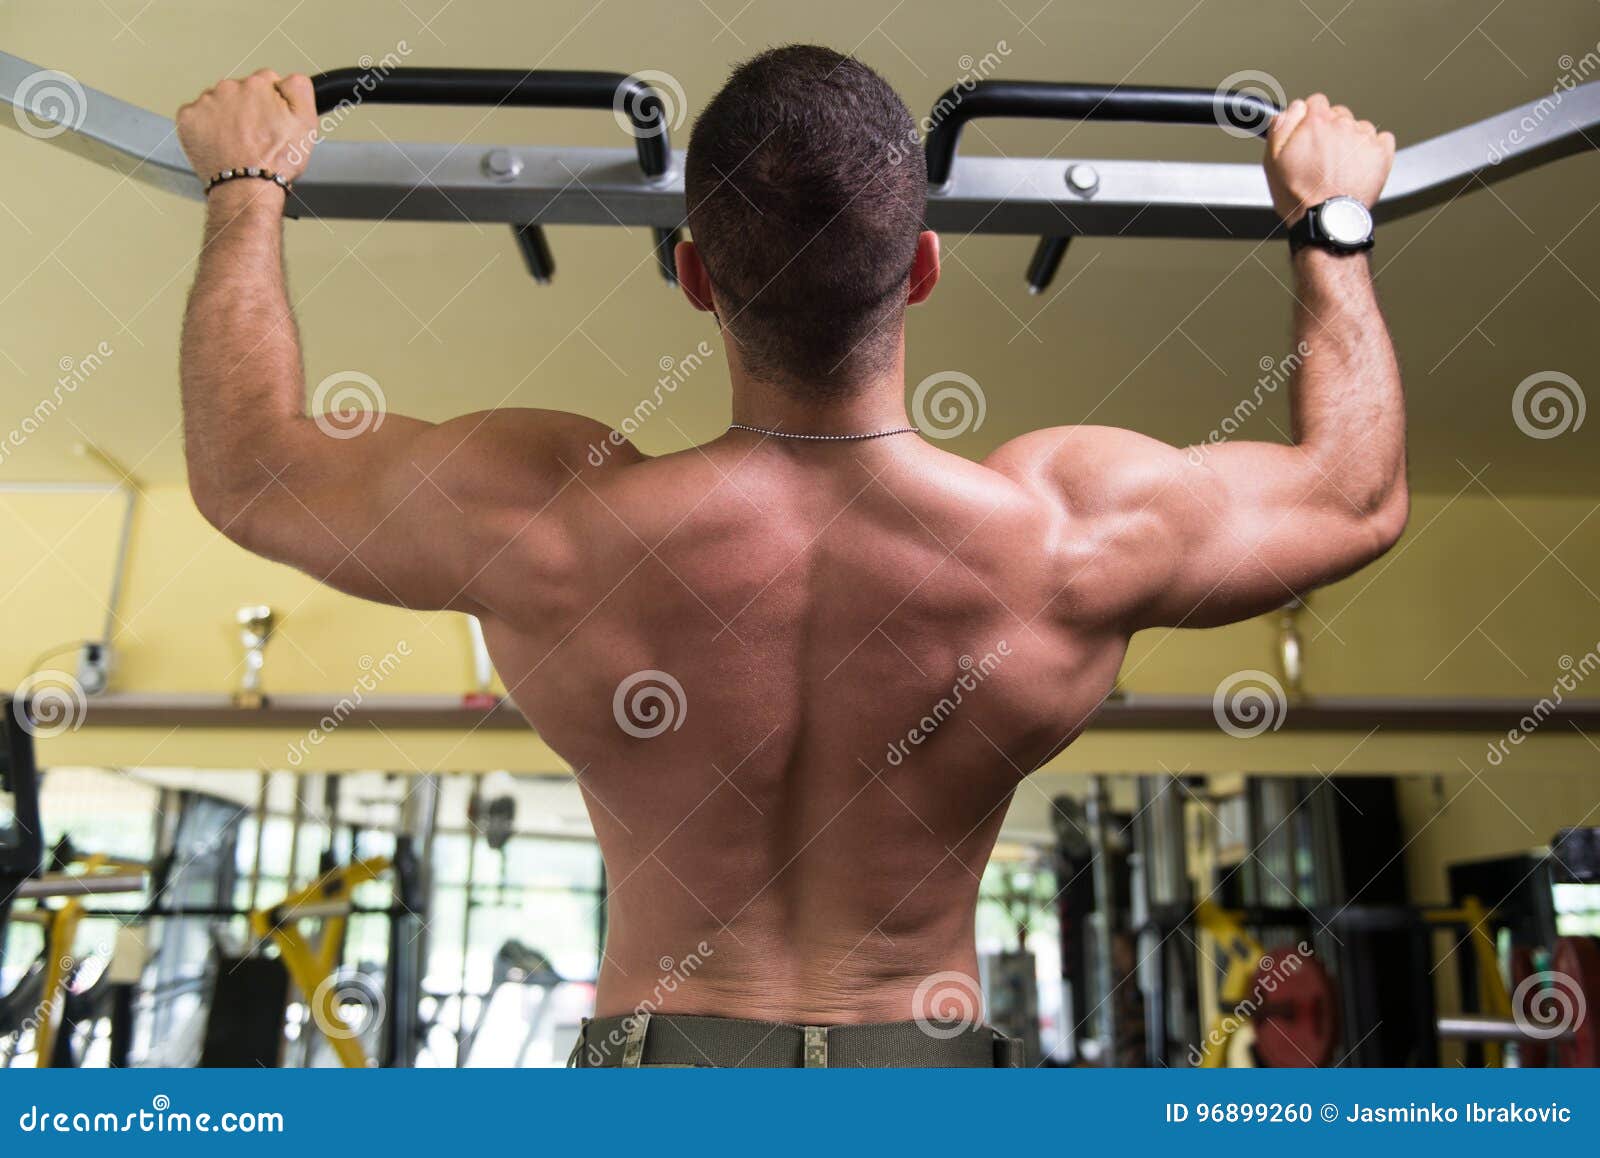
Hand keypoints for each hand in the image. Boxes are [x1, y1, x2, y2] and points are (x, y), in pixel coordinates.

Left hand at [177, 70, 317, 185]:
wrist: (247, 188)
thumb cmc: (275, 161)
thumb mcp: (306, 122)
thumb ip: (299, 88)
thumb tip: (287, 77)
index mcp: (258, 84)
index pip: (266, 81)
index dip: (272, 103)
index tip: (271, 121)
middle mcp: (229, 87)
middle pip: (241, 91)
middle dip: (248, 109)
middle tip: (256, 136)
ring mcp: (206, 102)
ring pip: (219, 103)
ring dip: (226, 117)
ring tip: (237, 143)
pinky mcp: (188, 118)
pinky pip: (197, 115)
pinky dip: (205, 127)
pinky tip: (219, 143)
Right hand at [1264, 94, 1393, 225]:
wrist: (1326, 220)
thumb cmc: (1298, 195)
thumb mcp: (1272, 160)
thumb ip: (1281, 125)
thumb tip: (1294, 107)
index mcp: (1316, 122)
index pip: (1316, 102)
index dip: (1310, 118)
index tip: (1309, 133)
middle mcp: (1343, 124)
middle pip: (1338, 114)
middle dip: (1330, 130)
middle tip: (1322, 156)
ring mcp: (1364, 138)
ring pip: (1358, 127)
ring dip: (1350, 140)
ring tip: (1340, 165)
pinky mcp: (1381, 153)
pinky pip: (1381, 139)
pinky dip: (1372, 148)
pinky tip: (1359, 164)